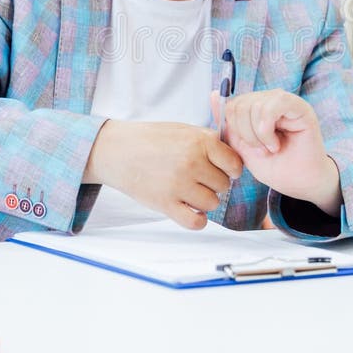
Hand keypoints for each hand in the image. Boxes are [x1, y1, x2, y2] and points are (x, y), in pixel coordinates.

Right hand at [85, 119, 243, 229]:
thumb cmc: (152, 139)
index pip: (234, 164)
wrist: (118, 150)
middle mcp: (192, 163)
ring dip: (204, 200)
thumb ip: (209, 141)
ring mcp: (179, 185)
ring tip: (190, 190)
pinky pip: (196, 222)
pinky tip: (190, 209)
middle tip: (199, 178)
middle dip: (214, 183)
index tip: (223, 169)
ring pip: (212, 203)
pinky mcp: (165, 204)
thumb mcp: (184, 130)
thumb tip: (234, 158)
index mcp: (200, 142)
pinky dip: (197, 219)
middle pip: (223, 185)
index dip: (231, 169)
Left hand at [211, 89, 341, 216]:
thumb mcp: (244, 149)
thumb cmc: (277, 167)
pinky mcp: (299, 106)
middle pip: (239, 105)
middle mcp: (270, 99)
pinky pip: (272, 106)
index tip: (249, 149)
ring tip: (271, 149)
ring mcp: (284, 101)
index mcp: (256, 107)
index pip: (231, 105)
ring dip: (258, 135)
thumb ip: (230, 125)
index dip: (234, 129)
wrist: (302, 184)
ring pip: (254, 105)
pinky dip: (267, 130)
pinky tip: (275, 144)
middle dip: (245, 135)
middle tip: (261, 151)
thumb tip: (213, 95)